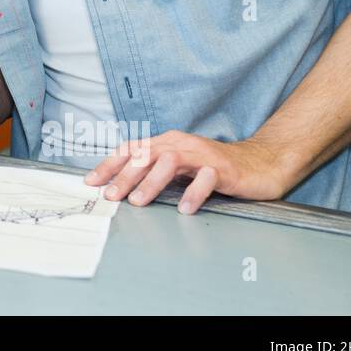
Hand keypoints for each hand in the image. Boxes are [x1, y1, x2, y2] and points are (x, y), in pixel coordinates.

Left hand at [84, 131, 288, 214]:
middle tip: (110, 196)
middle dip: (124, 176)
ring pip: (171, 162)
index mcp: (166, 142)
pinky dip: (193, 192)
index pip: (131, 149)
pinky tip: (184, 209)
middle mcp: (181, 144)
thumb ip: (153, 172)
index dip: (109, 165)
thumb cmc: (212, 167)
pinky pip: (206, 178)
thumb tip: (119, 188)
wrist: (259, 164)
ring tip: (138, 202)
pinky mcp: (223, 168)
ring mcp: (202, 154)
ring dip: (151, 182)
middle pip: (146, 155)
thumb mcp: (177, 167)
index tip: (91, 182)